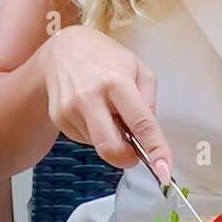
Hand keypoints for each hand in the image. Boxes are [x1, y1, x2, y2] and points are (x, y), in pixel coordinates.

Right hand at [38, 27, 171, 180]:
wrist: (60, 50)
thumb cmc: (105, 58)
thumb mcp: (137, 66)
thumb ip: (149, 98)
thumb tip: (147, 132)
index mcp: (116, 81)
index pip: (140, 122)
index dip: (155, 149)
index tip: (163, 171)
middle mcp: (90, 97)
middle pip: (111, 147)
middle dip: (127, 158)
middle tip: (135, 151)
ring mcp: (70, 109)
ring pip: (98, 145)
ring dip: (110, 137)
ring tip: (107, 111)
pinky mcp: (58, 118)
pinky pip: (84, 139)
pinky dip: (94, 132)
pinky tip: (92, 111)